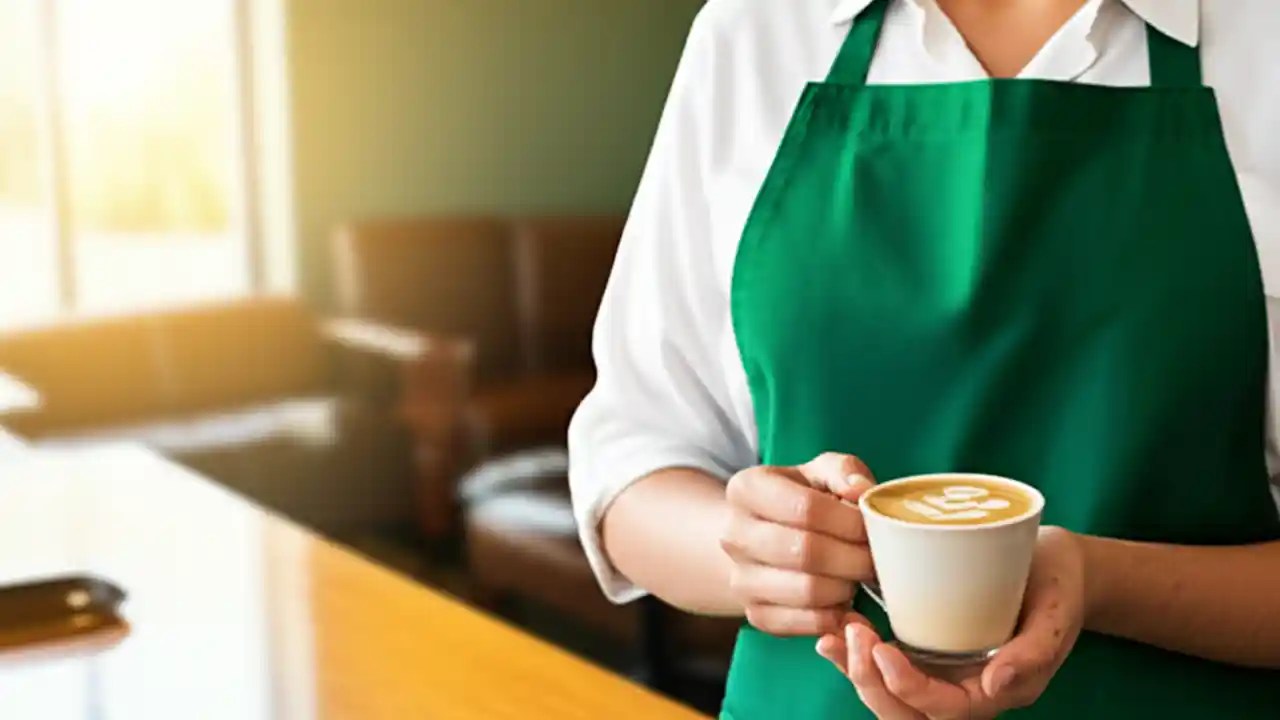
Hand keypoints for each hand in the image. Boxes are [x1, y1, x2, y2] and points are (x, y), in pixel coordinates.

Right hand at [721, 452, 876, 635]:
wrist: (763, 537)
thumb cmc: (801, 500)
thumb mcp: (819, 473)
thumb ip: (843, 471)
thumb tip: (861, 491)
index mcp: (746, 489)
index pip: (805, 508)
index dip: (850, 521)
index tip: (874, 527)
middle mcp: (734, 535)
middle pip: (806, 552)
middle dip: (854, 558)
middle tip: (876, 557)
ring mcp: (741, 579)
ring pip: (808, 592)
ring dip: (846, 587)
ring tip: (857, 575)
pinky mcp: (755, 615)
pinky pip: (804, 625)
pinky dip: (835, 618)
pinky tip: (846, 602)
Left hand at [815, 526, 1085, 718]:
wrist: (1054, 563)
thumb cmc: (1061, 585)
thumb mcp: (1058, 612)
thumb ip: (1034, 652)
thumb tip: (995, 685)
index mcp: (997, 691)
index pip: (944, 710)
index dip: (907, 688)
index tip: (881, 647)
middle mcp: (964, 689)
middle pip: (908, 713)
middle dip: (871, 684)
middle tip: (849, 637)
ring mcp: (942, 672)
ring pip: (891, 695)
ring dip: (857, 673)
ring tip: (834, 636)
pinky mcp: (927, 650)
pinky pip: (887, 666)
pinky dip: (858, 655)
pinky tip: (838, 629)